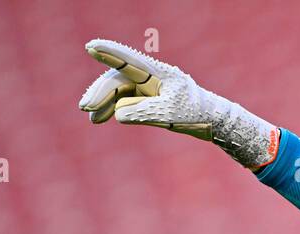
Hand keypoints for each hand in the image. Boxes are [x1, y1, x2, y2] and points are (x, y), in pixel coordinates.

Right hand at [78, 38, 277, 168]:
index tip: (91, 46)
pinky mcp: (148, 99)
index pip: (129, 60)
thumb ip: (144, 112)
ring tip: (91, 117)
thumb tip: (118, 114)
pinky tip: (101, 118)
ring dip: (104, 103)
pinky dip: (114, 109)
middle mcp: (151, 77)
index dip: (109, 53)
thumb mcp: (170, 114)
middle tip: (85, 107)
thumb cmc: (196, 114)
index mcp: (159, 73)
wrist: (214, 122)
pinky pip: (126, 101)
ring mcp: (148, 88)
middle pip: (119, 79)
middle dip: (101, 92)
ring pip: (119, 91)